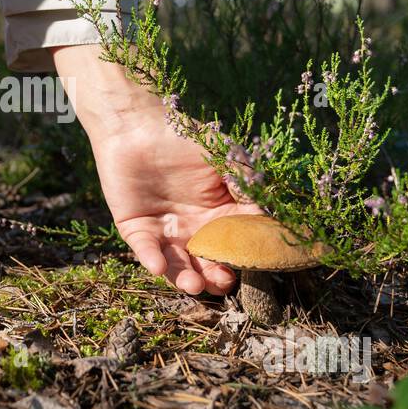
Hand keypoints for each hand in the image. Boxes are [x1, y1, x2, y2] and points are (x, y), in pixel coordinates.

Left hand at [53, 45, 260, 294]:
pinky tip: (159, 267)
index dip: (246, 256)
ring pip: (178, 265)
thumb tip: (271, 215)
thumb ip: (246, 185)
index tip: (256, 265)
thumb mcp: (224, 158)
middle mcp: (194, 229)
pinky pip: (146, 251)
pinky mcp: (136, 230)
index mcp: (219, 214)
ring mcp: (165, 232)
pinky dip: (152, 261)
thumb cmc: (185, 137)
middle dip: (216, 276)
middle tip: (223, 281)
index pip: (237, 243)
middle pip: (209, 262)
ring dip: (186, 278)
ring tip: (194, 284)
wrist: (137, 124)